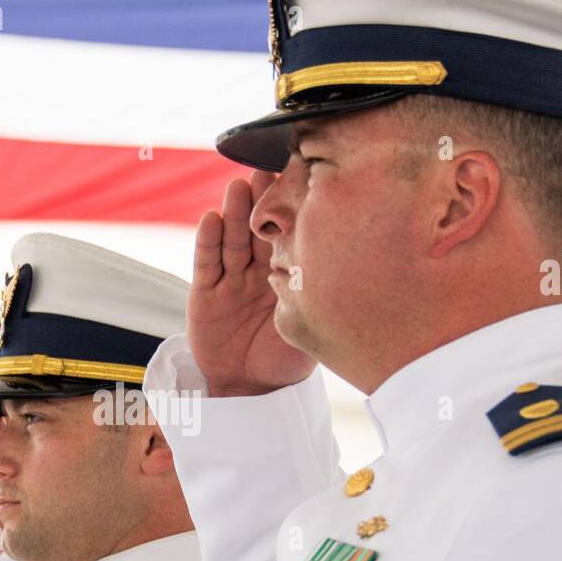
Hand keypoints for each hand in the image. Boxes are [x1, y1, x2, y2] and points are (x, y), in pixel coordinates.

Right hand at [188, 173, 314, 396]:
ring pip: (232, 239)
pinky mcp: (205, 294)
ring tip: (238, 187)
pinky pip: (207, 264)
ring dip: (234, 212)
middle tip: (266, 169)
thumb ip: (319, 295)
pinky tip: (211, 219)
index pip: (288, 232)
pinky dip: (208, 242)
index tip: (299, 176)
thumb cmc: (286, 361)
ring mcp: (230, 280)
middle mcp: (257, 270)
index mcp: (285, 272)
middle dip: (261, 199)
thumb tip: (356, 267)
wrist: (252, 391)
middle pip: (257, 227)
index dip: (290, 207)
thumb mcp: (311, 324)